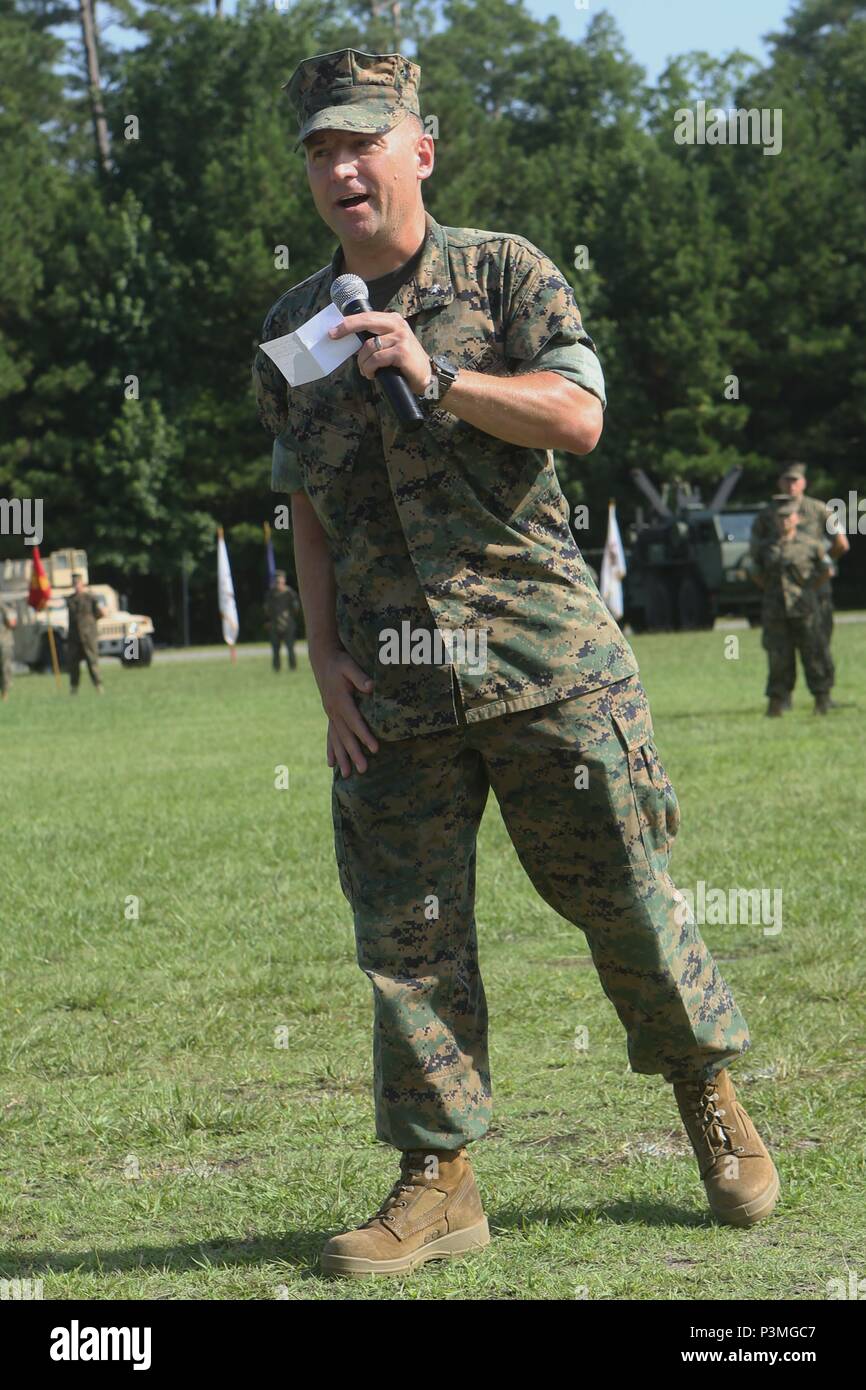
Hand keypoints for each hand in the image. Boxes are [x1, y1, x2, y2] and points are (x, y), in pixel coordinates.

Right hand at [310, 645, 378, 775]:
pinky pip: (330, 736)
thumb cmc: (340, 662)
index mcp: (340, 700)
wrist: (323, 660)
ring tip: (346, 775)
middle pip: (345, 736)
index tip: (375, 748)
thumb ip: (359, 677)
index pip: (355, 722)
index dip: (364, 735)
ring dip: (342, 757)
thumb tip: (371, 687)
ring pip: (336, 740)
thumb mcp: (349, 665)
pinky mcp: (330, 715)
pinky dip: (331, 750)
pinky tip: (331, 764)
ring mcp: (330, 715)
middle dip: (354, 754)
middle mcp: (333, 711)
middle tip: (363, 770)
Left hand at [329, 312, 431, 394]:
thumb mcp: (390, 345)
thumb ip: (376, 339)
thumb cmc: (404, 362)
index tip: (333, 329)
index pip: (368, 317)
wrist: (425, 377)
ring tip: (366, 371)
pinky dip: (370, 369)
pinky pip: (376, 359)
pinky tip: (373, 374)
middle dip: (347, 327)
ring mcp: (401, 338)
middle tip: (333, 335)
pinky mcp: (402, 352)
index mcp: (393, 320)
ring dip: (363, 362)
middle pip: (367, 321)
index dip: (349, 322)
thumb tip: (351, 340)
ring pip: (369, 347)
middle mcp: (398, 325)